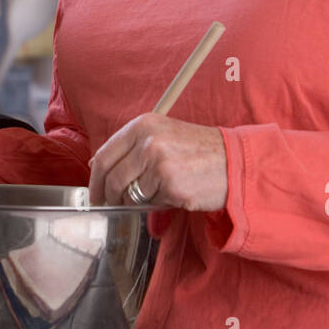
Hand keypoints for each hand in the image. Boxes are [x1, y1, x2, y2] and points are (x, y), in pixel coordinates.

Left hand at [87, 114, 227, 210]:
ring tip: (158, 192)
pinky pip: (150, 203)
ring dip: (138, 200)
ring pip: (130, 194)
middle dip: (110, 196)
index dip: (96, 179)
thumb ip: (130, 147)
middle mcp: (149, 141)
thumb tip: (97, 163)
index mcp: (143, 125)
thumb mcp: (162, 135)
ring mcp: (159, 163)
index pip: (105, 155)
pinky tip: (174, 193)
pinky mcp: (170, 185)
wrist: (233, 162)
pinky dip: (157, 204)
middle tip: (113, 204)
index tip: (95, 193)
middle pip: (112, 178)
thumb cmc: (197, 151)